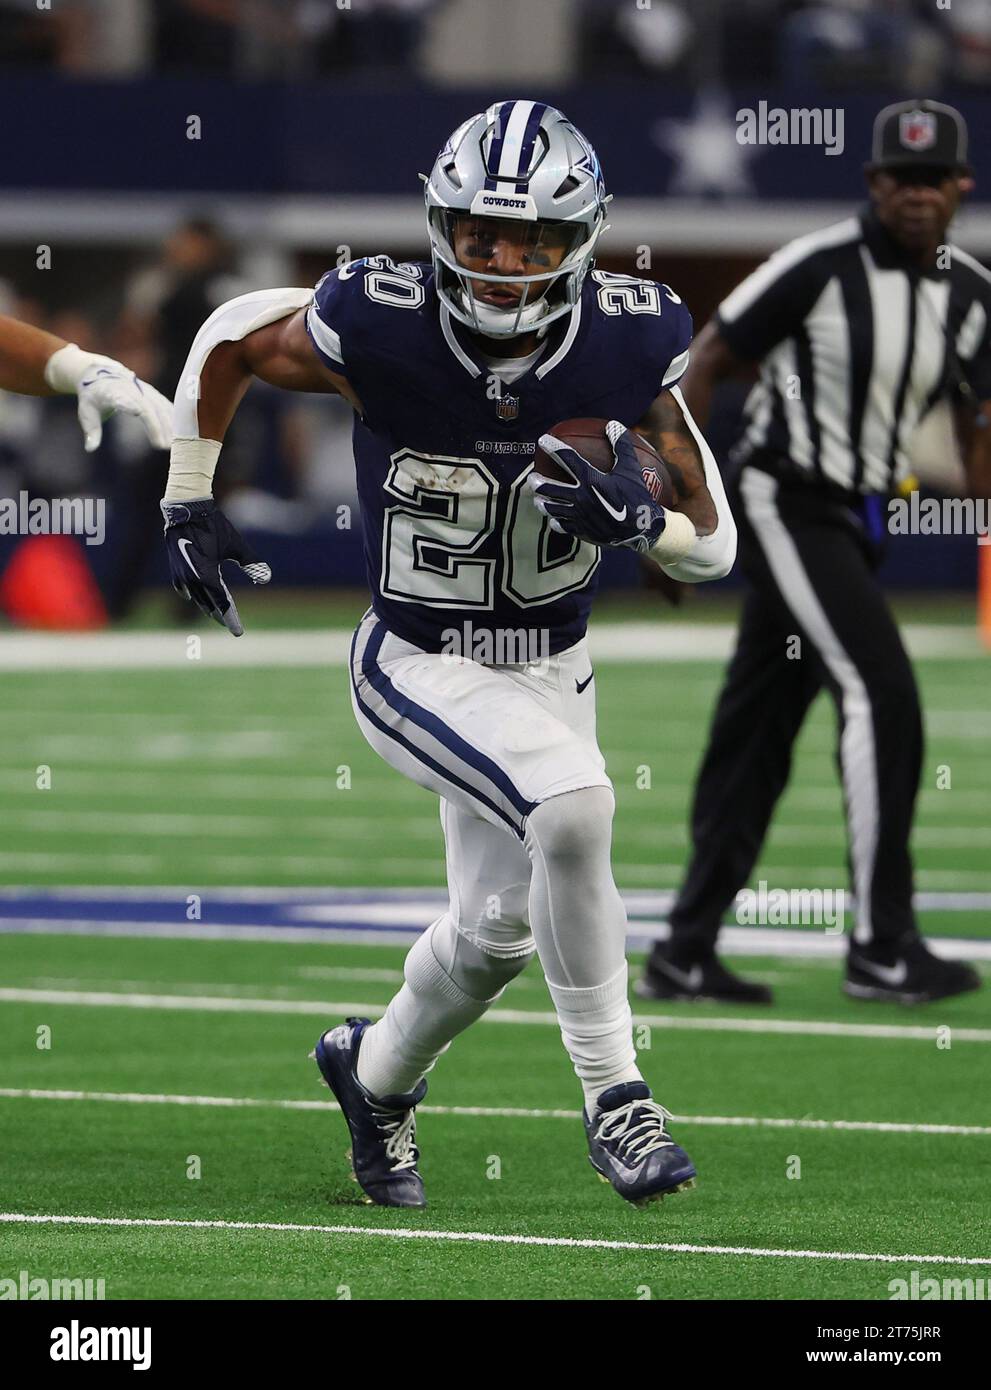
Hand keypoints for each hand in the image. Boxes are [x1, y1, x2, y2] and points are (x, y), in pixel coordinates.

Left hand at [76, 359, 173, 452]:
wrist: (100, 373)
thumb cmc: (93, 396)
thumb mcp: (86, 412)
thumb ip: (91, 431)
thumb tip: (90, 448)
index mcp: (111, 392)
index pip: (122, 398)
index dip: (129, 405)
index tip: (138, 413)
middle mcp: (130, 389)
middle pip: (146, 407)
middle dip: (156, 426)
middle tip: (163, 446)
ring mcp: (143, 390)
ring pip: (159, 406)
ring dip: (168, 424)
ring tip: (173, 443)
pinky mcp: (152, 393)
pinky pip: (165, 405)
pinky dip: (173, 418)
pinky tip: (179, 432)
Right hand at [161, 499, 270, 636]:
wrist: (186, 509)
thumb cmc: (213, 526)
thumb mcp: (236, 545)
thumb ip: (251, 563)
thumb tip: (266, 579)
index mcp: (207, 576)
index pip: (222, 604)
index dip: (231, 619)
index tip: (238, 633)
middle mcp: (192, 579)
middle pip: (209, 605)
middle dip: (221, 615)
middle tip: (231, 625)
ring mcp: (181, 575)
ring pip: (196, 598)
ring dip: (207, 606)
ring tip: (217, 614)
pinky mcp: (175, 568)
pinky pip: (183, 588)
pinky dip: (192, 594)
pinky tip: (194, 597)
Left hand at [525, 420, 668, 552]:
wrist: (641, 529)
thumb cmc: (637, 496)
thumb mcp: (631, 468)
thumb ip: (621, 446)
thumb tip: (613, 425)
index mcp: (591, 480)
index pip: (566, 459)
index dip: (552, 447)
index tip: (542, 441)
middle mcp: (580, 498)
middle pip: (551, 488)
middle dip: (538, 482)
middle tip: (532, 478)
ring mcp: (579, 516)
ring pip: (553, 509)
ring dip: (543, 503)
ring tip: (538, 500)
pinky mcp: (582, 531)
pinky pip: (564, 526)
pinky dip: (557, 522)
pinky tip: (554, 520)